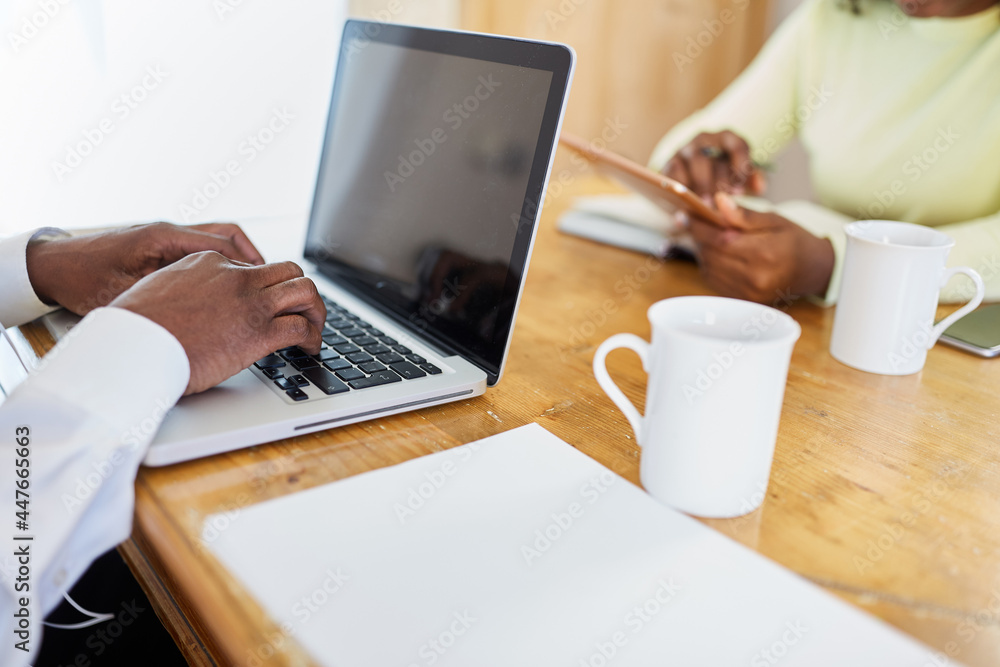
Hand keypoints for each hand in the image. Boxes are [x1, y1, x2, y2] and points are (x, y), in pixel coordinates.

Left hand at [26, 222, 264, 314]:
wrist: (54, 265)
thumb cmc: (83, 279)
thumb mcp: (126, 294)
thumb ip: (166, 295)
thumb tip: (203, 310)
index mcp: (163, 239)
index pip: (221, 245)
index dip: (248, 267)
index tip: (265, 286)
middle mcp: (169, 232)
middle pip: (228, 235)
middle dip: (254, 258)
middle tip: (270, 283)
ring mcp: (167, 237)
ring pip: (218, 239)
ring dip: (239, 258)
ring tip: (254, 283)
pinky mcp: (163, 246)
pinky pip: (203, 248)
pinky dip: (221, 262)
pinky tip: (224, 284)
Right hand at [110, 252, 325, 394]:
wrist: (134, 346)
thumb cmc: (136, 328)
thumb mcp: (157, 291)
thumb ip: (180, 289)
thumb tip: (183, 304)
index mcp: (208, 261)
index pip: (252, 266)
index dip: (265, 286)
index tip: (267, 302)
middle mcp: (235, 276)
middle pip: (287, 270)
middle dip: (301, 290)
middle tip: (305, 310)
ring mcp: (250, 302)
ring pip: (305, 291)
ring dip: (316, 310)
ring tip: (316, 328)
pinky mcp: (259, 332)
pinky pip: (301, 327)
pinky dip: (313, 337)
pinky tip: (310, 347)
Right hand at [662, 131, 766, 200]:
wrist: (695, 181)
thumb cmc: (723, 177)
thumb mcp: (741, 178)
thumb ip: (753, 181)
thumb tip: (759, 187)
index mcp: (727, 138)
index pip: (738, 146)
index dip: (740, 168)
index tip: (741, 190)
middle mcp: (705, 139)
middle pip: (712, 156)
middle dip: (718, 181)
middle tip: (723, 201)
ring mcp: (685, 149)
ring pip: (694, 163)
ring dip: (701, 185)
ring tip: (707, 204)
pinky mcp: (670, 162)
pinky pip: (675, 172)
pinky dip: (682, 187)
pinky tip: (689, 202)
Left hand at [688, 192, 833, 303]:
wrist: (814, 271)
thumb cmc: (796, 241)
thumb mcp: (775, 220)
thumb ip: (745, 215)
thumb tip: (718, 202)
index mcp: (765, 253)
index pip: (720, 239)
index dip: (700, 226)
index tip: (688, 214)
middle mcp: (755, 277)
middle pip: (712, 255)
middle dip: (699, 236)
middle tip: (695, 221)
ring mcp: (749, 293)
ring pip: (710, 269)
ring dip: (703, 251)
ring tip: (708, 235)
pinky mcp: (744, 301)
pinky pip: (715, 281)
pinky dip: (710, 265)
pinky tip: (716, 253)